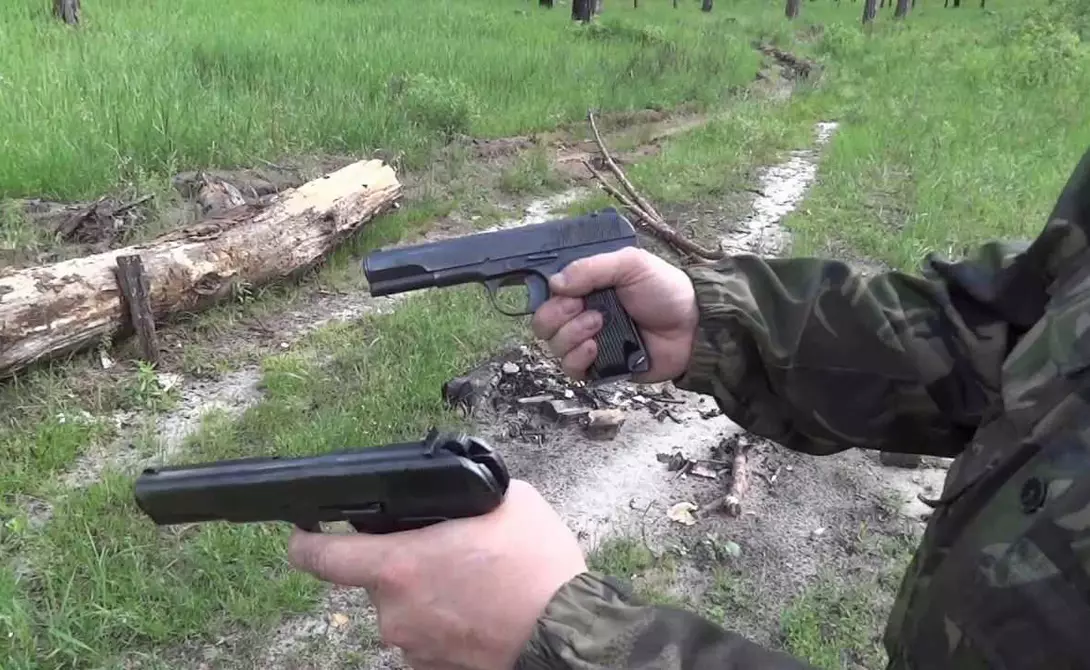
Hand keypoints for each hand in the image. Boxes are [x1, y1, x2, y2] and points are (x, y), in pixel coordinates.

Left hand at [287, 480, 586, 669]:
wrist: (570, 634)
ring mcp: (413, 648)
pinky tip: (481, 611)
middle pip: (377, 579)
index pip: (319, 556)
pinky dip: (446, 623)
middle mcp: (393, 613)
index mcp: (397, 567)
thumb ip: (467, 498)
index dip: (305, 541)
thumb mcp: (508, 503)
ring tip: (477, 585)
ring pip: (406, 609)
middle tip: (450, 552)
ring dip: (429, 595)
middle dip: (406, 563)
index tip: (304, 532)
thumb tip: (460, 498)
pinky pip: (427, 637)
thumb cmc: (538, 569)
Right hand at [532, 247, 698, 381]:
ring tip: (599, 325)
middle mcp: (582, 314)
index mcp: (586, 287)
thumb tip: (554, 283)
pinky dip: (577, 359)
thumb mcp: (631, 264)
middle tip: (585, 309)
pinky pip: (571, 370)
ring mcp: (589, 341)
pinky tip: (595, 348)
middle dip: (558, 316)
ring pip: (554, 346)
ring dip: (571, 335)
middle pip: (543, 323)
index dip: (551, 297)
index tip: (568, 294)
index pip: (548, 294)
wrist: (693, 327)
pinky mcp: (600, 367)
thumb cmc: (665, 290)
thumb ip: (591, 268)